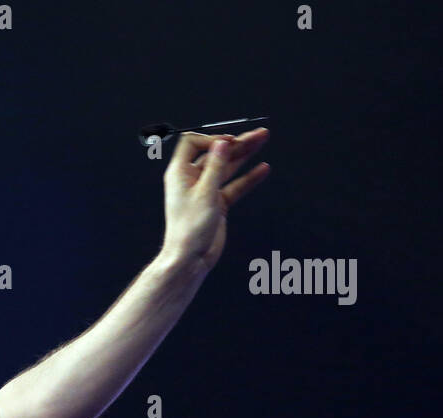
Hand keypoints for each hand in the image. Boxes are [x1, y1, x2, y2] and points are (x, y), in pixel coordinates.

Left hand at [160, 127, 270, 271]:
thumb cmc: (190, 228)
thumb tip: (221, 142)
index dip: (212, 139)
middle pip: (215, 154)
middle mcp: (191, 180)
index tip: (230, 141)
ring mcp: (205, 191)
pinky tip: (262, 169)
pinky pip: (234, 186)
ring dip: (245, 155)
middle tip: (259, 134)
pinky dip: (247, 178)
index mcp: (180, 173)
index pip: (192, 144)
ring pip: (227, 168)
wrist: (190, 258)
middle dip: (237, 143)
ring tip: (262, 141)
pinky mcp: (216, 203)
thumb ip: (215, 165)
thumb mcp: (206, 192)